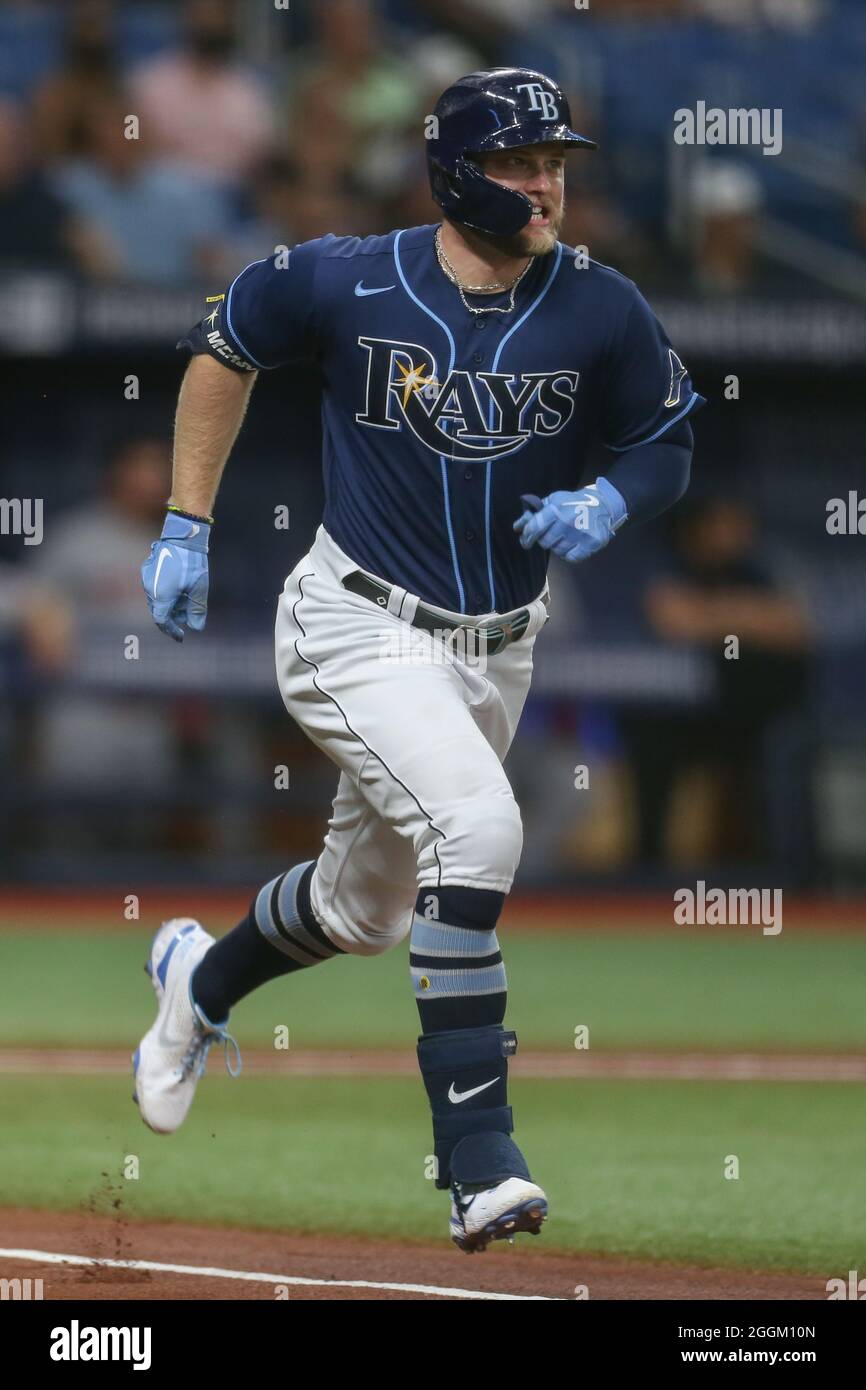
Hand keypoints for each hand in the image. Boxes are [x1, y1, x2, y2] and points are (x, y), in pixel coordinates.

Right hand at [141, 512, 209, 640]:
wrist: (182, 536)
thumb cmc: (192, 563)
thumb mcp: (199, 589)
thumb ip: (197, 611)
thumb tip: (196, 628)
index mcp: (161, 596)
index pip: (162, 621)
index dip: (172, 631)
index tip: (181, 637)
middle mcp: (150, 589)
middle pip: (159, 611)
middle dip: (174, 617)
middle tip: (188, 615)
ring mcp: (146, 578)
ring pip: (157, 599)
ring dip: (170, 604)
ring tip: (186, 599)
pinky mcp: (147, 569)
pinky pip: (155, 588)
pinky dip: (166, 593)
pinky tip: (179, 587)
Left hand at [513, 477, 627, 562]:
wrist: (603, 504)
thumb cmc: (573, 503)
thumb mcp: (553, 501)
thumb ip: (535, 514)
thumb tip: (517, 528)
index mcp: (557, 507)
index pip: (535, 527)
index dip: (527, 536)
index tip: (525, 541)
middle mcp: (568, 520)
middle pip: (545, 542)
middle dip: (544, 540)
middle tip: (552, 534)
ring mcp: (581, 532)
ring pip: (557, 551)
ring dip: (558, 547)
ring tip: (566, 536)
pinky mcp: (592, 543)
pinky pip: (571, 558)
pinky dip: (570, 554)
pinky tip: (574, 543)